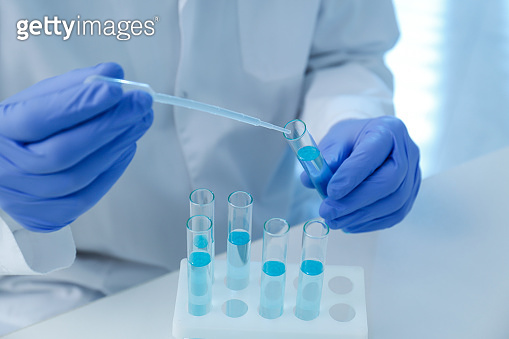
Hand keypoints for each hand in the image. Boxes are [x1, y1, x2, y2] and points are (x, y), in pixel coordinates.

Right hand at [0, 63, 152, 231]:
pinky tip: (128, 146)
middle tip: (141, 103)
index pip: (40, 118)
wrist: (7, 167)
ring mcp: (27, 197)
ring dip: (117, 144)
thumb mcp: (39, 100)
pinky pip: (89, 194)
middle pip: (65, 151)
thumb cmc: (25, 130)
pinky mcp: (49, 215)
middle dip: (110, 124)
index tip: (115, 88)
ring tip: (140, 121)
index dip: (80, 104)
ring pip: (80, 174)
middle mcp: (8, 169)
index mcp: (0, 131)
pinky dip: (113, 168)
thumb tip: (114, 74)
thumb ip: (75, 85)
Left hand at [301, 116, 420, 231]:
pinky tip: (349, 224)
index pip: (373, 154)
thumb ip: (323, 158)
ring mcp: (414, 173)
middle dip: (356, 201)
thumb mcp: (334, 140)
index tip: (330, 192)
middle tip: (327, 211)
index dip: (352, 175)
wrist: (368, 142)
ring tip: (334, 221)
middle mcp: (407, 150)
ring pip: (395, 202)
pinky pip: (396, 213)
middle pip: (389, 181)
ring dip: (361, 216)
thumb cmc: (350, 140)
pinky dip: (371, 223)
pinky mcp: (412, 192)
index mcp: (387, 130)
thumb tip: (310, 180)